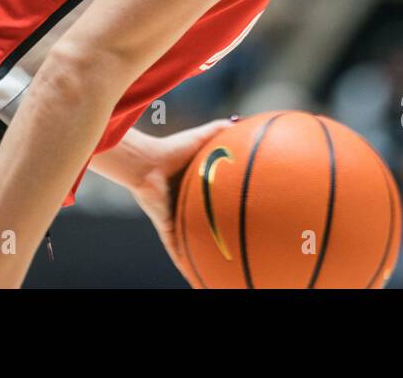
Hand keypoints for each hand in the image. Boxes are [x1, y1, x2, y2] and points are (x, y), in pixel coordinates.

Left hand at [128, 118, 233, 276]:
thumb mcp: (206, 137)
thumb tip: (242, 119)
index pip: (221, 209)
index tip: (254, 227)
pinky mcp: (169, 230)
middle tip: (245, 260)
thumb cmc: (174, 148)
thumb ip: (222, 129)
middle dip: (224, 248)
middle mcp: (190, 211)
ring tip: (224, 281)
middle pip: (211, 234)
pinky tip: (199, 284)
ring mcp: (179, 222)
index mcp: (200, 193)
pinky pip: (179, 253)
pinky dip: (188, 268)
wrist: (148, 163)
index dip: (236, 218)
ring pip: (196, 250)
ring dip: (206, 266)